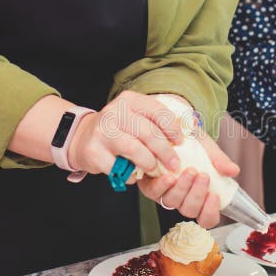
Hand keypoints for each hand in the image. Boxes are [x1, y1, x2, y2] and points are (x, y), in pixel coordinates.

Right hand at [67, 90, 183, 175]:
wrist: (83, 138)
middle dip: (166, 151)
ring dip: (150, 163)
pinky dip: (130, 175)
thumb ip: (160, 121)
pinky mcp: (93, 151)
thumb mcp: (138, 117)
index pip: (158, 111)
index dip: (173, 129)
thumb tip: (192, 125)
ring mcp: (101, 132)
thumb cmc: (120, 129)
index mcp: (129, 100)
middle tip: (174, 164)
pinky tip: (133, 174)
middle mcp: (114, 112)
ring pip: (134, 150)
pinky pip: (118, 167)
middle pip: (148, 133)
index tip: (181, 142)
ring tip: (154, 169)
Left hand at [138, 133, 239, 228]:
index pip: (207, 218)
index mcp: (200, 195)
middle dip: (197, 195)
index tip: (215, 196)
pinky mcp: (149, 186)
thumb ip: (219, 160)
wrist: (170, 129)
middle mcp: (182, 199)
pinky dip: (163, 186)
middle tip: (203, 176)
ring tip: (190, 171)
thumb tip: (234, 171)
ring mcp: (165, 194)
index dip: (210, 212)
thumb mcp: (208, 148)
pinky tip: (169, 177)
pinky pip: (155, 193)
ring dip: (183, 188)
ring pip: (173, 203)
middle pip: (190, 210)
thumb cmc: (191, 142)